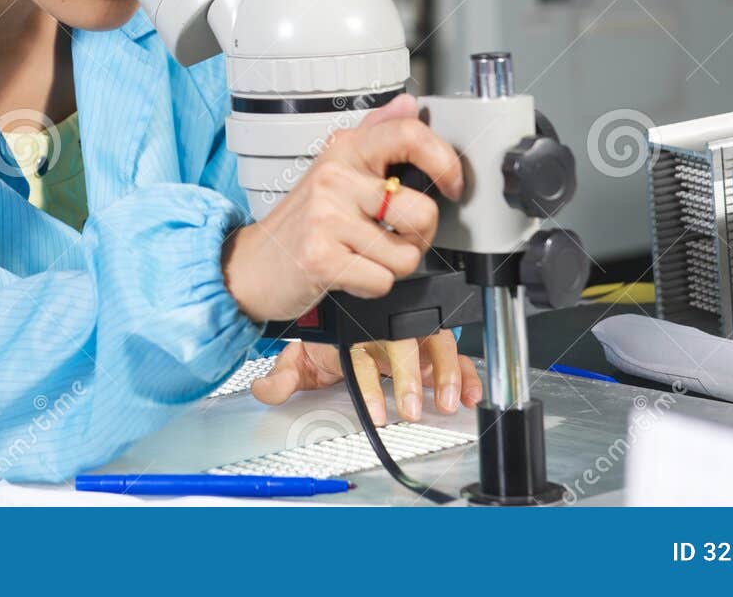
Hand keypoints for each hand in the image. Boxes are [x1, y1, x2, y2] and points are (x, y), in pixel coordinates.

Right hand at [221, 94, 462, 323]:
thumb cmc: (300, 221)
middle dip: (419, 237)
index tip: (451, 184)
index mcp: (344, 150)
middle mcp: (335, 178)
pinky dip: (371, 287)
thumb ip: (375, 133)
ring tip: (364, 255)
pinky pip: (382, 281)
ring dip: (392, 266)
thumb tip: (408, 104)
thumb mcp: (334, 168)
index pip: (409, 134)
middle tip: (395, 236)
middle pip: (421, 210)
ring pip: (405, 254)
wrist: (251, 265)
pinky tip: (348, 273)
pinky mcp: (321, 258)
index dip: (445, 161)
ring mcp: (326, 217)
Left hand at [251, 335, 483, 423]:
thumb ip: (284, 375)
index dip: (369, 385)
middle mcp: (383, 329)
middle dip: (408, 378)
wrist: (339, 318)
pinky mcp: (430, 343)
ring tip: (445, 401)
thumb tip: (263, 390)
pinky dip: (466, 372)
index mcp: (351, 332)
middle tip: (409, 408)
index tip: (375, 412)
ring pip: (432, 343)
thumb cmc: (326, 339)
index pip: (360, 356)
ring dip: (443, 372)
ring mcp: (409, 333)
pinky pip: (454, 352)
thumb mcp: (301, 357)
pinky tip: (469, 394)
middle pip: (401, 346)